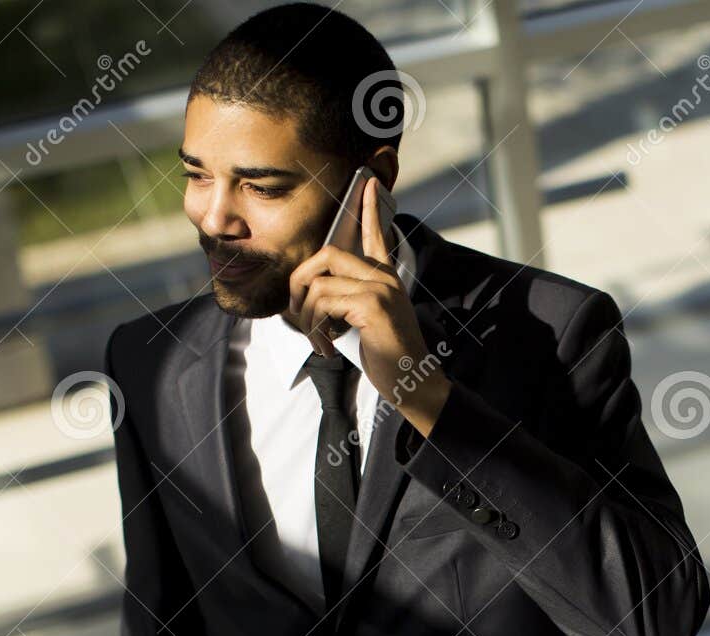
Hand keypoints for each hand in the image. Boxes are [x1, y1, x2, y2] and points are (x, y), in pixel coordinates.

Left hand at [288, 177, 452, 435]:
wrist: (413, 381)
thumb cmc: (388, 356)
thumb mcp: (365, 322)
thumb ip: (345, 301)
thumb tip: (306, 298)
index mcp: (386, 278)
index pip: (375, 236)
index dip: (369, 209)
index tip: (367, 182)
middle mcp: (384, 278)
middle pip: (327, 254)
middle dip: (300, 281)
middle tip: (296, 311)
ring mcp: (380, 288)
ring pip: (319, 285)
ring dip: (307, 318)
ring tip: (317, 341)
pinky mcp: (373, 304)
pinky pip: (325, 303)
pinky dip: (316, 329)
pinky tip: (327, 348)